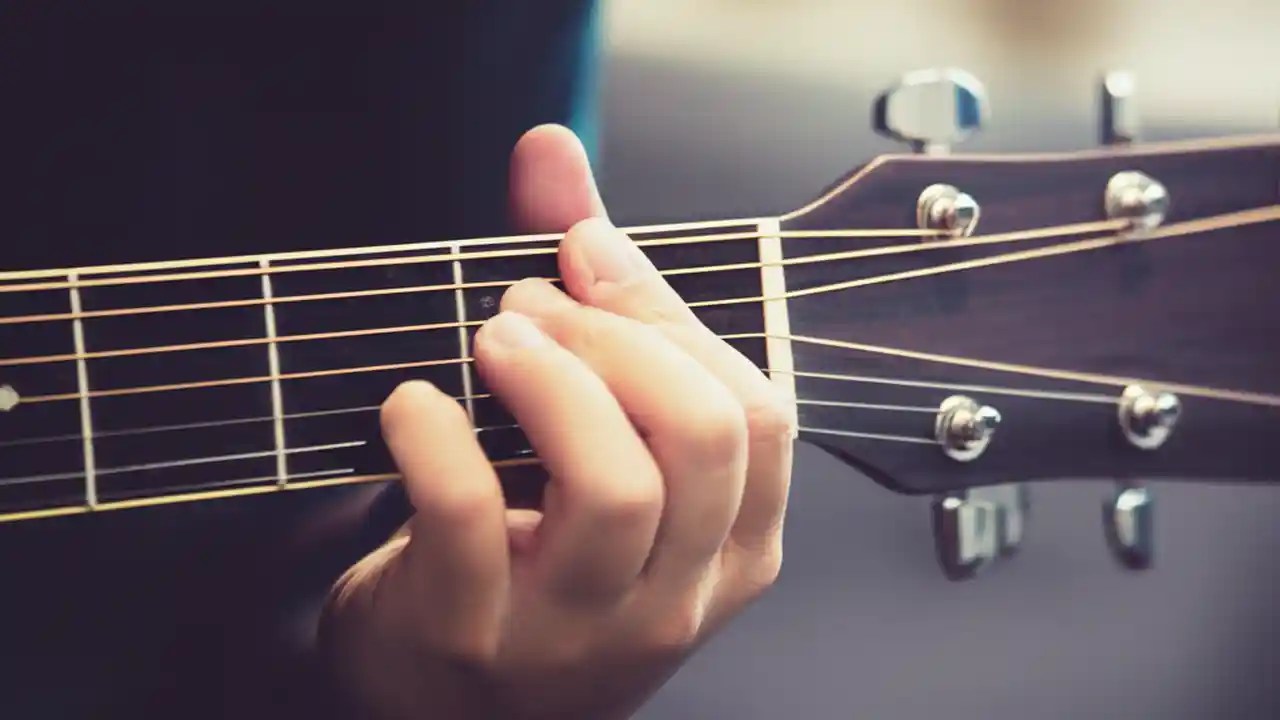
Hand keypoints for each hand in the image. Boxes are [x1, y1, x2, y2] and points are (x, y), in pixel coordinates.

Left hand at [319, 125, 795, 719]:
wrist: (441, 701)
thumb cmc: (531, 560)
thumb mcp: (595, 450)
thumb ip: (588, 299)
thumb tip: (552, 156)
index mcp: (732, 550)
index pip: (758, 414)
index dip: (672, 314)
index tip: (591, 254)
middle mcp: (676, 597)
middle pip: (704, 437)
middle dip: (619, 337)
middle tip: (535, 309)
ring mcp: (580, 630)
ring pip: (615, 485)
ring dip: (549, 378)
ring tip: (492, 340)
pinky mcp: (475, 639)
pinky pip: (470, 519)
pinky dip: (434, 434)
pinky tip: (413, 406)